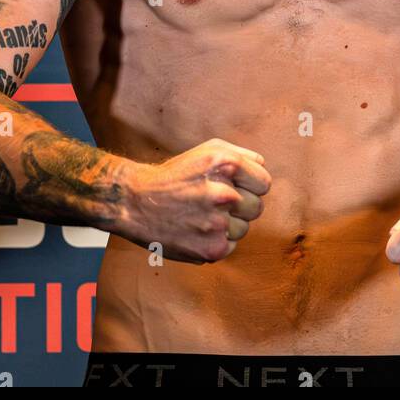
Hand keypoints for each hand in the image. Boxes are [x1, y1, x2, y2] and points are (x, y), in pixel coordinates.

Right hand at [122, 138, 270, 263]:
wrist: (135, 202)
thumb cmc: (175, 175)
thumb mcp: (206, 150)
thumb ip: (241, 155)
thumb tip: (263, 166)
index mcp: (226, 164)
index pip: (264, 182)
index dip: (250, 185)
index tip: (234, 187)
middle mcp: (224, 193)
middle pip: (257, 208)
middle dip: (240, 206)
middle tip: (214, 202)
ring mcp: (218, 223)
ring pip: (244, 229)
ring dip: (228, 225)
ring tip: (202, 216)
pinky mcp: (212, 249)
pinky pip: (231, 246)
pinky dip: (217, 241)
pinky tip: (196, 229)